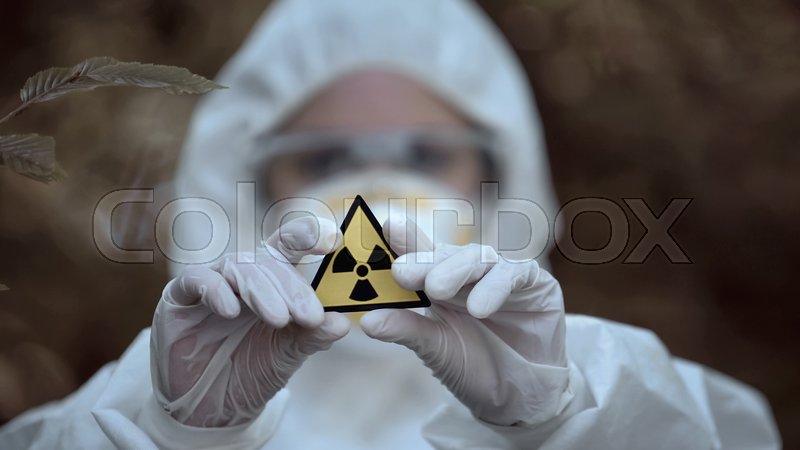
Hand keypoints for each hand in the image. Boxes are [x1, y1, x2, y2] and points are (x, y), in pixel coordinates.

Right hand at [150, 217, 349, 426]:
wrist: (211, 409)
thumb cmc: (251, 372)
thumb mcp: (289, 353)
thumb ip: (313, 335)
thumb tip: (342, 322)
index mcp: (271, 280)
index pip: (289, 245)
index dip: (308, 235)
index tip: (333, 240)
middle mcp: (241, 275)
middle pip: (267, 261)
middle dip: (291, 286)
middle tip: (309, 315)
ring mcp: (210, 283)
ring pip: (237, 267)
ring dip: (261, 291)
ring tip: (280, 320)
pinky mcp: (179, 297)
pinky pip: (197, 279)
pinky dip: (216, 290)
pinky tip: (231, 311)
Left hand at [361, 218, 569, 425]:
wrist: (521, 399)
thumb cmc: (475, 368)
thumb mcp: (435, 349)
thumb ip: (406, 329)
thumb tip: (367, 321)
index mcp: (441, 282)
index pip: (420, 254)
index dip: (403, 239)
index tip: (385, 229)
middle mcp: (471, 273)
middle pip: (446, 253)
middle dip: (423, 260)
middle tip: (402, 272)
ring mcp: (503, 275)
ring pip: (479, 257)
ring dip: (456, 271)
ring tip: (438, 291)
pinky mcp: (535, 284)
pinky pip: (516, 272)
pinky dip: (497, 285)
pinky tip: (481, 306)